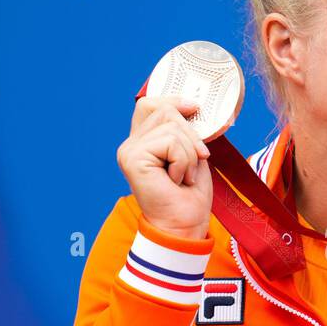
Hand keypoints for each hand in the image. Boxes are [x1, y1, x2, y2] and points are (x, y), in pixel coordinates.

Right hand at [117, 95, 213, 240]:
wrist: (184, 225)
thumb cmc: (189, 195)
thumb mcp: (191, 153)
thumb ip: (185, 130)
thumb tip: (192, 106)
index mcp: (142, 142)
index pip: (150, 104)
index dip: (173, 100)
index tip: (194, 108)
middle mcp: (131, 144)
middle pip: (165, 111)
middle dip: (191, 135)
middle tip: (197, 160)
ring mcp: (129, 151)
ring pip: (172, 127)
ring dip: (189, 153)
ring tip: (184, 176)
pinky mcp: (133, 158)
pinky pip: (171, 142)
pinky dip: (184, 162)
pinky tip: (177, 180)